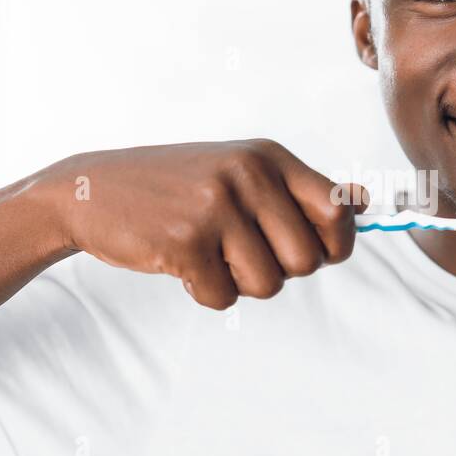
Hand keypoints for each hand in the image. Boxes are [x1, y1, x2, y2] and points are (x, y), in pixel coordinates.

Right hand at [43, 140, 369, 308]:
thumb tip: (364, 203)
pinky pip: (224, 298)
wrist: (91, 191)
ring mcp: (216, 206)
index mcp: (270, 157)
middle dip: (280, 271)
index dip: (334, 245)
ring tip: (210, 254)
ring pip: (268, 284)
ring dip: (240, 283)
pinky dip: (206, 294)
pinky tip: (183, 264)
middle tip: (243, 253)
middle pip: (308, 261)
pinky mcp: (185, 241)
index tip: (310, 251)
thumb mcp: (241, 171)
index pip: (339, 211)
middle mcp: (249, 174)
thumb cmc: (177, 188)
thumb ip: (300, 190)